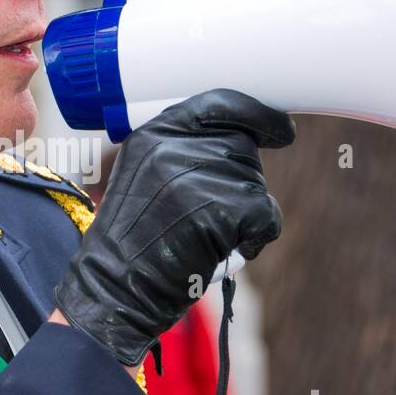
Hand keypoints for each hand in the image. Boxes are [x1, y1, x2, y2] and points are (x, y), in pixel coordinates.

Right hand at [52, 89, 293, 366]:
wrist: (115, 290)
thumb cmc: (131, 243)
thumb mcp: (141, 180)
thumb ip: (180, 153)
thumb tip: (242, 139)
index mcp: (151, 135)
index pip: (219, 104)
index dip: (257, 115)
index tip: (280, 129)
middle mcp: (172, 149)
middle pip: (241, 147)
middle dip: (241, 181)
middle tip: (215, 215)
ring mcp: (196, 178)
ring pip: (255, 183)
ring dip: (245, 214)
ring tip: (208, 237)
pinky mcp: (220, 211)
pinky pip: (265, 215)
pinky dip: (255, 237)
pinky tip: (222, 250)